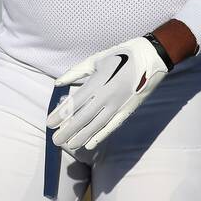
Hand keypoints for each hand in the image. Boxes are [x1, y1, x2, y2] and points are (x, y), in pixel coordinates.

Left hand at [46, 36, 169, 150]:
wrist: (150, 57)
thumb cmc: (119, 55)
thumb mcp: (95, 60)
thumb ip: (75, 72)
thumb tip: (58, 83)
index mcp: (98, 81)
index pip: (75, 102)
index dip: (61, 114)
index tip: (49, 123)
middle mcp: (107, 96)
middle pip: (84, 117)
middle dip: (68, 130)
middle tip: (56, 140)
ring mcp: (118, 104)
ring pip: (97, 125)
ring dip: (82, 136)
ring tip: (70, 144)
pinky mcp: (128, 109)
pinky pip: (113, 125)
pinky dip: (101, 135)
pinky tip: (91, 143)